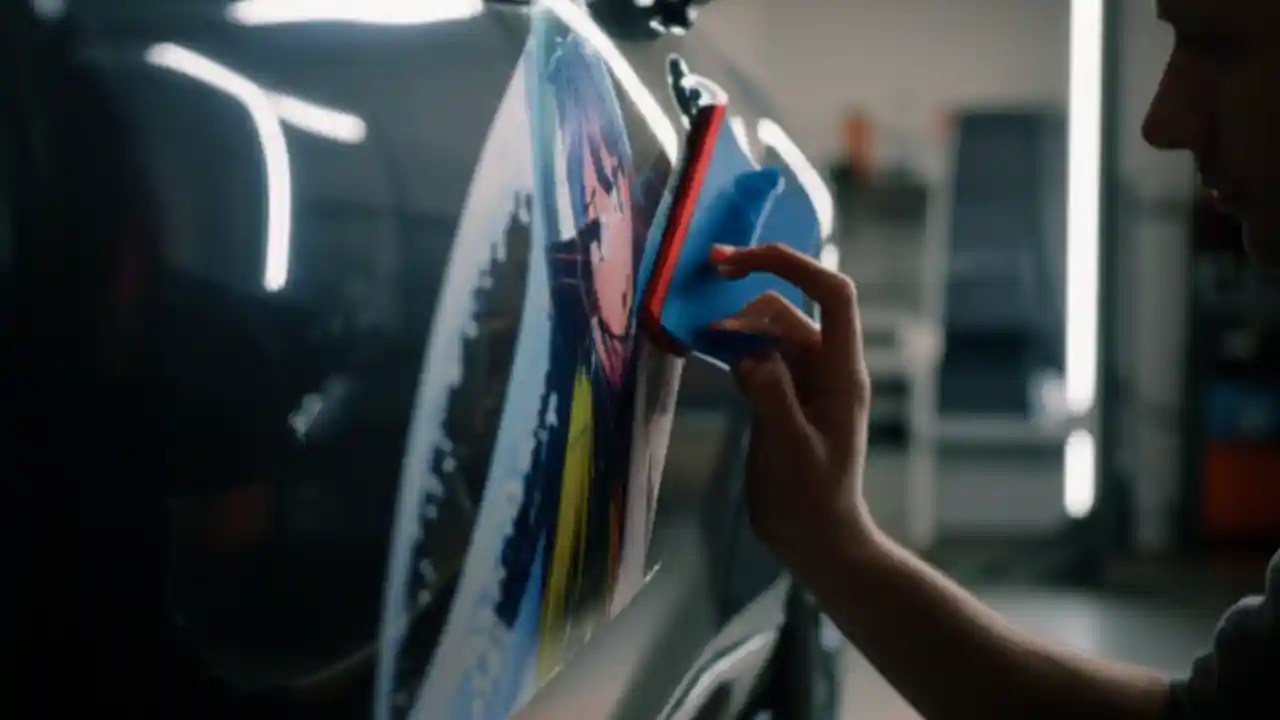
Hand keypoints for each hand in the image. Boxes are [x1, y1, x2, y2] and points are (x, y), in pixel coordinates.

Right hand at [710, 243, 875, 577]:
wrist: (815, 541)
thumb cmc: (810, 501)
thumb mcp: (790, 450)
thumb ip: (772, 396)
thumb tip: (749, 354)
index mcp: (843, 373)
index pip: (833, 295)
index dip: (794, 264)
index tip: (743, 258)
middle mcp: (827, 368)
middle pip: (791, 308)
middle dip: (748, 295)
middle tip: (704, 290)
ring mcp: (805, 381)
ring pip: (769, 330)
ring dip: (736, 323)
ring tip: (697, 330)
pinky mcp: (783, 396)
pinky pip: (758, 355)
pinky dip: (733, 346)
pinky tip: (705, 345)